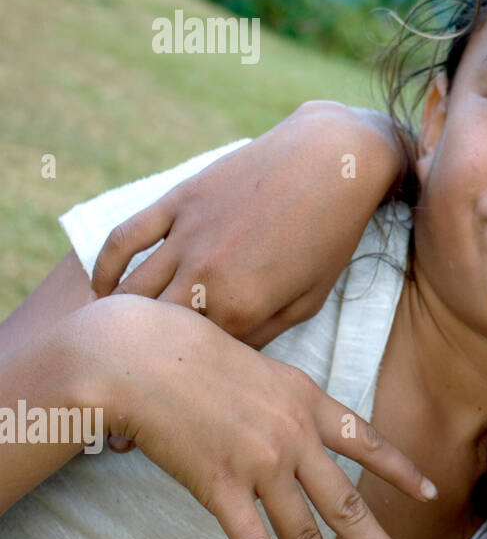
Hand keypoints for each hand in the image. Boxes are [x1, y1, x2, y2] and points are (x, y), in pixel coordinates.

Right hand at [77, 295, 435, 538]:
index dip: (402, 472)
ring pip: (304, 534)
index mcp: (310, 402)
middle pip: (348, 505)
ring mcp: (261, 465)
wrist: (148, 357)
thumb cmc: (197, 355)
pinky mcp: (220, 487)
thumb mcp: (267, 370)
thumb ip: (291, 406)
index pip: (369, 444)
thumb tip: (305, 437)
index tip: (430, 494)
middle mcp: (296, 437)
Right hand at [91, 101, 406, 348]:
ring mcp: (185, 237)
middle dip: (147, 351)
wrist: (332, 163)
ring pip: (130, 291)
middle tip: (144, 364)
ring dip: (118, 317)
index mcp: (240, 308)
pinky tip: (101, 290)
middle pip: (154, 329)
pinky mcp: (176, 202)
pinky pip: (123, 240)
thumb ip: (262, 335)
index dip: (189, 369)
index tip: (188, 376)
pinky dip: (104, 268)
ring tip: (116, 336)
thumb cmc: (329, 235)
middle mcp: (204, 276)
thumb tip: (227, 358)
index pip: (194, 356)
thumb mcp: (309, 299)